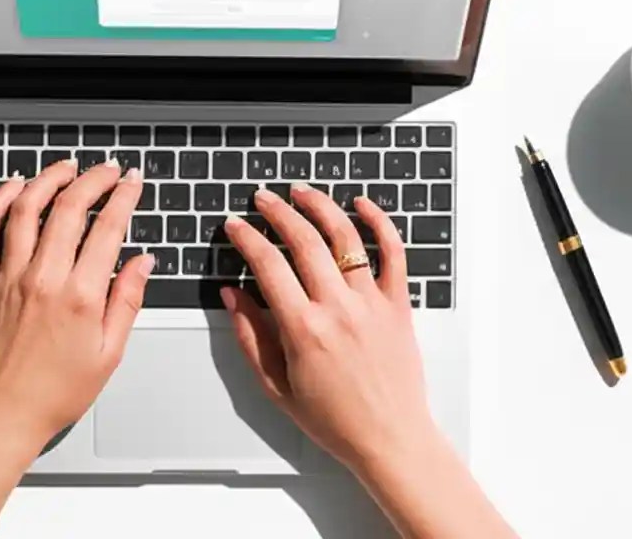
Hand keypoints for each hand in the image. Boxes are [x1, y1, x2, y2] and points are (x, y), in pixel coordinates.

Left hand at [0, 158, 153, 457]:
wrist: (1, 415)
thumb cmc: (54, 393)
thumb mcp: (109, 354)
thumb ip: (127, 301)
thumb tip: (143, 262)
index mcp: (79, 297)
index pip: (107, 228)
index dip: (123, 197)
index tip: (131, 182)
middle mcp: (42, 279)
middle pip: (69, 208)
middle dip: (92, 180)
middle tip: (106, 171)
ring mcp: (8, 278)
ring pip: (26, 209)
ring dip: (48, 179)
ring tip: (65, 168)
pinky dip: (0, 201)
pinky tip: (14, 188)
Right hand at [221, 182, 432, 472]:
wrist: (390, 439)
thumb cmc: (334, 420)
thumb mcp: (275, 386)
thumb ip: (250, 337)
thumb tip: (232, 295)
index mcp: (303, 330)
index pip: (267, 266)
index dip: (246, 238)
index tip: (234, 226)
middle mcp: (338, 309)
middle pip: (303, 241)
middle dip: (276, 212)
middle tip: (262, 200)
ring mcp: (371, 303)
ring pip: (345, 237)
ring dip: (319, 207)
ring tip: (300, 193)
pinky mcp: (398, 305)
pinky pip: (393, 253)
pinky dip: (379, 223)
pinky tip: (362, 205)